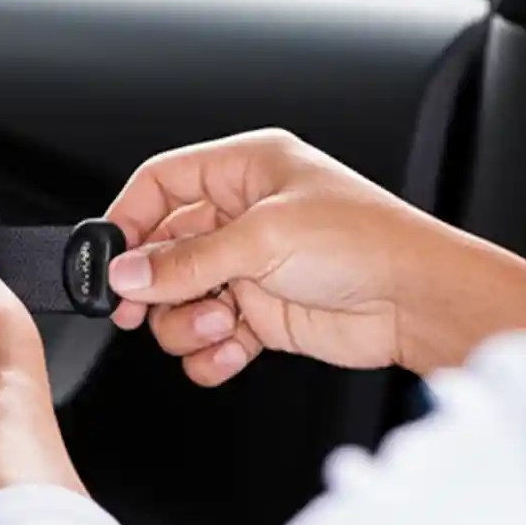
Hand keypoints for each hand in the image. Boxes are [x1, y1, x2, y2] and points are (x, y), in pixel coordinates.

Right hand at [104, 129, 525, 384]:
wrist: (416, 300)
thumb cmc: (364, 242)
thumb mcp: (263, 238)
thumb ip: (187, 261)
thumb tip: (129, 274)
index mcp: (246, 171)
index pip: (162, 182)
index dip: (129, 218)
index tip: (109, 259)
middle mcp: (245, 217)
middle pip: (165, 250)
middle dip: (154, 285)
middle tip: (140, 310)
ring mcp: (253, 268)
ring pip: (182, 301)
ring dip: (188, 323)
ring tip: (219, 326)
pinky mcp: (265, 315)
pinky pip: (213, 338)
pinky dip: (213, 353)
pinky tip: (233, 351)